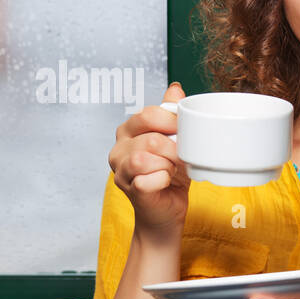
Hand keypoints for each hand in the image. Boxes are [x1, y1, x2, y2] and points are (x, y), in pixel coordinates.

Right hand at [109, 82, 190, 236]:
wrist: (167, 210)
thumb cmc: (169, 175)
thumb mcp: (174, 140)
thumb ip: (170, 114)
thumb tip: (175, 88)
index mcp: (128, 131)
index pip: (146, 114)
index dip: (170, 122)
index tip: (181, 133)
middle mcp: (118, 148)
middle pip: (149, 138)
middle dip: (171, 149)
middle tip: (177, 158)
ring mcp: (120, 170)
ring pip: (144, 159)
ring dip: (166, 165)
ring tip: (170, 171)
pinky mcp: (128, 189)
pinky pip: (147, 180)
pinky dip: (162, 181)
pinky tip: (164, 183)